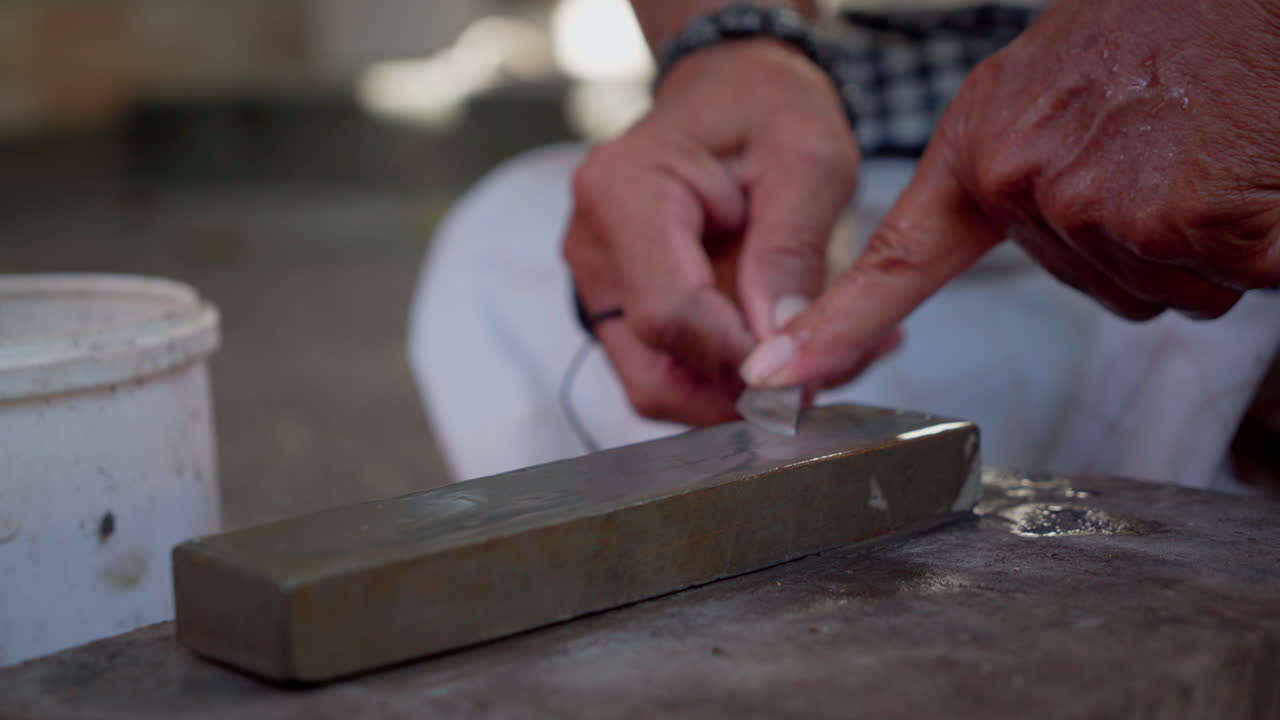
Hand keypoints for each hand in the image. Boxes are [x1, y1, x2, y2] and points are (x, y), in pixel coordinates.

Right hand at [564, 37, 859, 423]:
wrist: (727, 89)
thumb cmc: (765, 106)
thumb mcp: (808, 160)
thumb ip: (792, 255)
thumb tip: (781, 351)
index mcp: (624, 192)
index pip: (669, 315)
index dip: (738, 362)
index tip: (807, 376)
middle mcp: (594, 244)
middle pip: (650, 370)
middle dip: (735, 395)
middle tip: (816, 386)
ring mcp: (598, 280)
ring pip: (655, 382)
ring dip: (733, 394)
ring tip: (811, 362)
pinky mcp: (618, 302)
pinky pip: (664, 367)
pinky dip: (722, 376)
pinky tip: (778, 349)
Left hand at [741, 0, 1279, 389]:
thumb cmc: (1165, 25)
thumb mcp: (1051, 84)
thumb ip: (1017, 162)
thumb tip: (1027, 220)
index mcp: (984, 146)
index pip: (900, 257)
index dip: (838, 324)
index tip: (780, 370)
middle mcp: (1025, 179)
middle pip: (1083, 280)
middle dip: (1136, 239)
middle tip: (1168, 156)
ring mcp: (1100, 203)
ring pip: (1153, 289)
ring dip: (1191, 242)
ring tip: (1205, 155)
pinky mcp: (1182, 219)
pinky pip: (1219, 279)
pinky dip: (1250, 243)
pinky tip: (1244, 175)